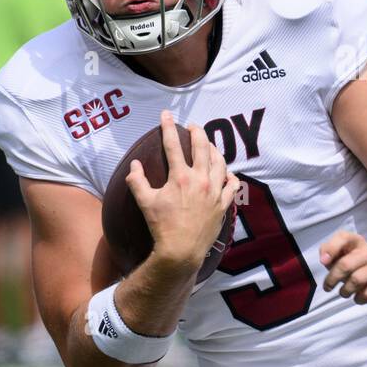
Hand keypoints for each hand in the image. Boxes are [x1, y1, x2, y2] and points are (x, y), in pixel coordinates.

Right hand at [126, 109, 238, 272]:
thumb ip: (137, 181)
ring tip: (209, 146)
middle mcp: (200, 180)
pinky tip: (227, 173)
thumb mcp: (144, 202)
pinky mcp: (223, 205)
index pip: (173, 145)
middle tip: (193, 126)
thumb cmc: (161, 226)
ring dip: (214, 150)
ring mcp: (214, 192)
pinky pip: (232, 186)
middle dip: (197, 132)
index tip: (166, 115)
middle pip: (202, 148)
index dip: (168, 127)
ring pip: (220, 163)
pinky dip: (230, 176)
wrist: (180, 251)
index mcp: (180, 177)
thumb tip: (134, 165)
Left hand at [320, 230, 366, 303]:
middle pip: (346, 265)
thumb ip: (328, 251)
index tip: (323, 262)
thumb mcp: (340, 253)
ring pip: (356, 281)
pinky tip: (358, 295)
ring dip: (345, 291)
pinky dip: (358, 298)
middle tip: (328, 287)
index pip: (343, 238)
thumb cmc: (353, 262)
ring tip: (344, 291)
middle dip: (332, 279)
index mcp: (356, 241)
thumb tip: (324, 259)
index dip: (331, 249)